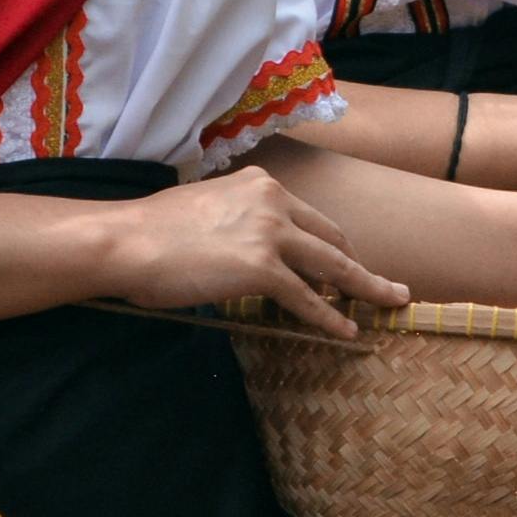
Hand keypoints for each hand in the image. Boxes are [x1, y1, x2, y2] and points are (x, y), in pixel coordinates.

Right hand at [103, 165, 409, 340]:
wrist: (127, 242)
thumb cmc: (153, 232)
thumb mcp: (206, 208)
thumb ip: (236, 220)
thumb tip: (246, 248)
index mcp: (259, 184)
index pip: (309, 218)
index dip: (332, 246)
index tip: (347, 265)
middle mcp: (272, 200)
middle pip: (332, 239)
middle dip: (359, 266)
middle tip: (382, 288)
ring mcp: (270, 233)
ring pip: (333, 266)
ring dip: (365, 288)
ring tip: (389, 303)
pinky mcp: (261, 267)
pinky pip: (307, 298)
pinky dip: (331, 318)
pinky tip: (347, 332)